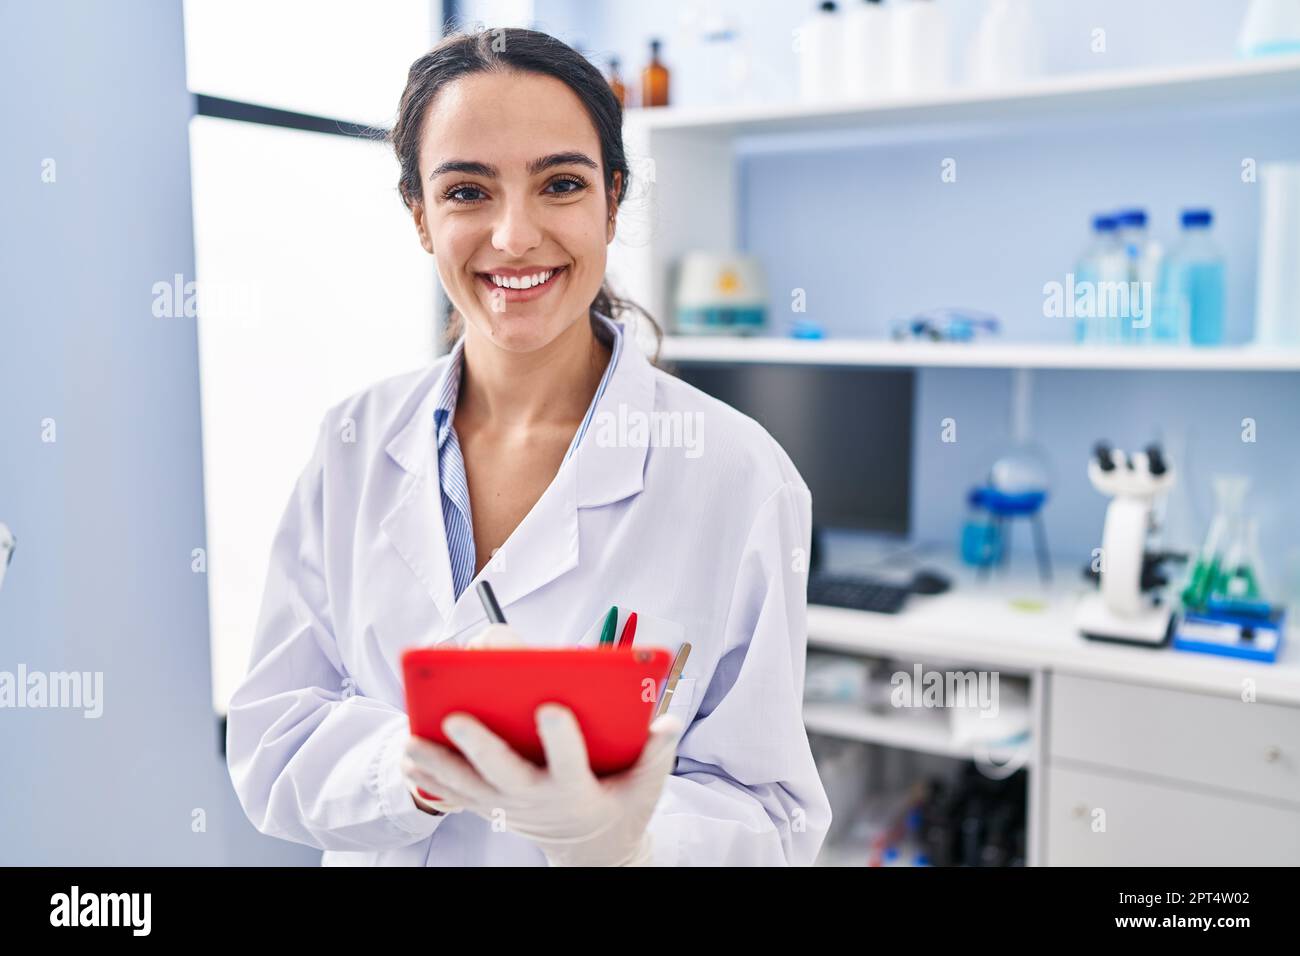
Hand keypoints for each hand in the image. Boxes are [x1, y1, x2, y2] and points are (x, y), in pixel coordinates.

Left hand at [403, 705, 682, 865]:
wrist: (594, 850)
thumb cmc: (620, 804)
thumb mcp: (646, 786)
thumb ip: (656, 752)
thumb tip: (666, 722)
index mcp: (578, 790)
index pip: (570, 763)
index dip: (561, 738)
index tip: (552, 706)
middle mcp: (539, 800)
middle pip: (505, 774)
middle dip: (479, 746)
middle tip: (456, 717)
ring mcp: (511, 806)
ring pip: (470, 786)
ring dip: (438, 764)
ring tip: (409, 741)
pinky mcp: (494, 807)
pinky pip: (457, 795)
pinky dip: (432, 778)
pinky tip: (408, 758)